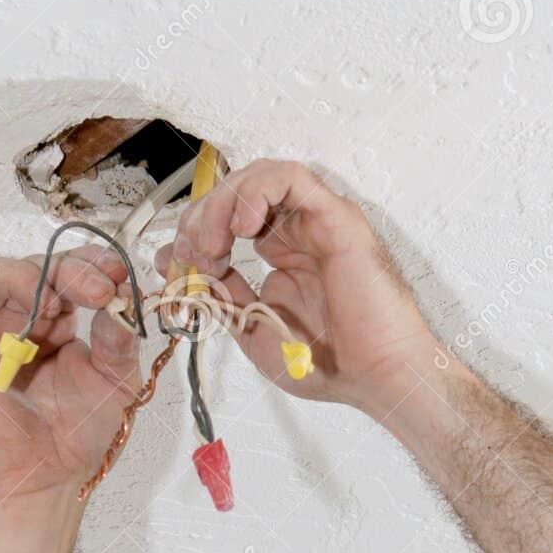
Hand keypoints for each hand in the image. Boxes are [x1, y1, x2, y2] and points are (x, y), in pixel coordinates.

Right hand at [0, 248, 141, 506]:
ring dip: (15, 274)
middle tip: (96, 291)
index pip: (65, 271)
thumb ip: (119, 340)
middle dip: (64, 270)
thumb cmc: (81, 434)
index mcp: (55, 319)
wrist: (52, 479)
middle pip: (28, 266)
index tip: (116, 273)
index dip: (88, 264)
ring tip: (47, 298)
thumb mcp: (116, 381)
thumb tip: (122, 301)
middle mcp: (17, 318)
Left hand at [155, 159, 435, 416]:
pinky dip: (256, 191)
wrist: (375, 376)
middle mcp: (299, 231)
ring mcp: (318, 221)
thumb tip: (177, 261)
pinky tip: (242, 225)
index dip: (196, 231)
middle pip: (239, 192)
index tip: (180, 264)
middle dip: (203, 215)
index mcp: (283, 253)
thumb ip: (219, 294)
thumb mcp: (253, 328)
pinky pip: (289, 178)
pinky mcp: (335, 216)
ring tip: (213, 240)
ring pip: (260, 176)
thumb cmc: (327, 363)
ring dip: (224, 201)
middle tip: (193, 251)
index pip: (229, 218)